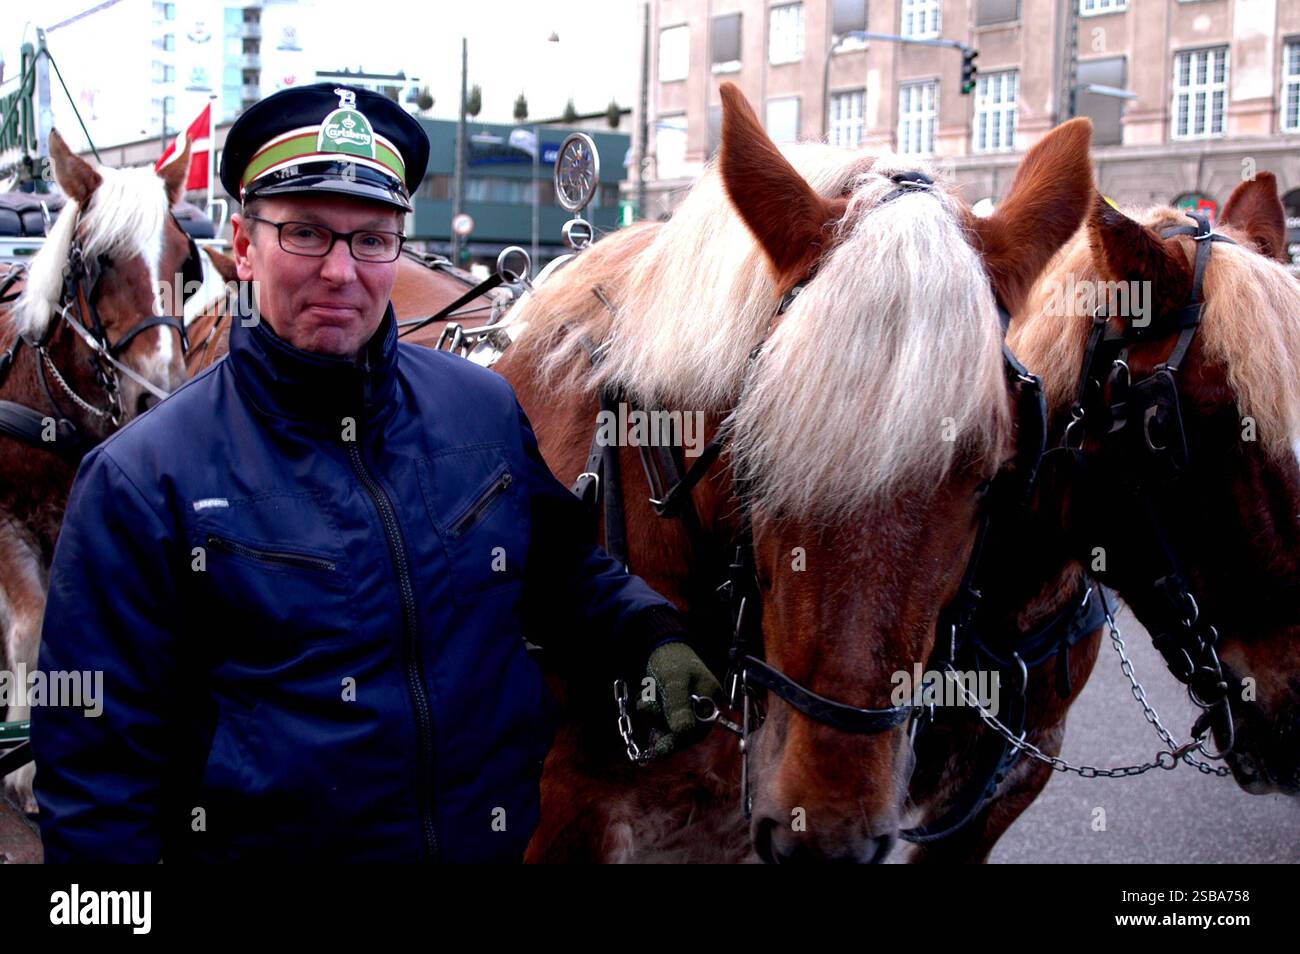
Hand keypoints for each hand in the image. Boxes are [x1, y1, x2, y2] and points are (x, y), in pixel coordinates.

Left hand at [636, 641, 723, 757]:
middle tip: (646, 703)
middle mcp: (701, 708)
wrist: (662, 643)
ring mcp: (687, 707)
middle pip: (679, 732)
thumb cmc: (672, 658)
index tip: (655, 750)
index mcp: (710, 702)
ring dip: (652, 712)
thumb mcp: (674, 680)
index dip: (675, 742)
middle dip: (659, 721)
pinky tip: (648, 692)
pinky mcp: (674, 706)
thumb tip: (683, 732)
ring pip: (666, 725)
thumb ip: (678, 705)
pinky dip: (651, 707)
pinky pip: (660, 717)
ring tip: (649, 691)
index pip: (695, 731)